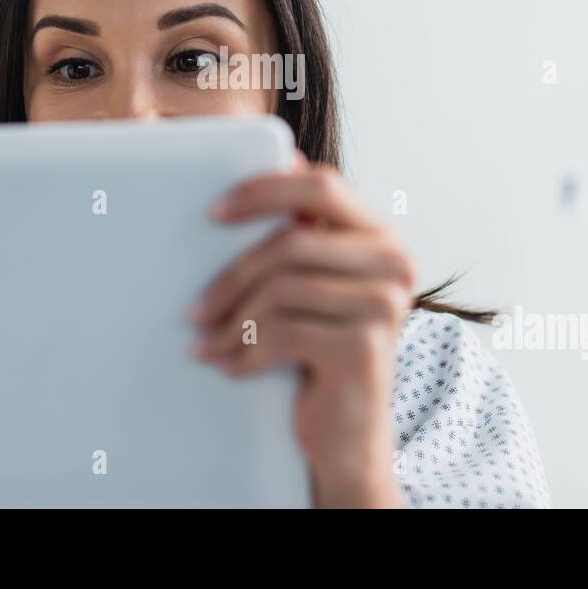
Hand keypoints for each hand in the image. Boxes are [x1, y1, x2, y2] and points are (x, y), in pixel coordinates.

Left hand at [190, 153, 413, 506]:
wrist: (347, 435)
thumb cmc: (319, 350)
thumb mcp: (311, 286)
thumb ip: (305, 230)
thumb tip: (284, 154)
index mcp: (380, 234)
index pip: (320, 186)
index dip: (263, 190)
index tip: (213, 212)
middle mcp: (395, 263)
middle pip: (291, 242)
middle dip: (231, 273)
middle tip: (193, 307)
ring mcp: (385, 306)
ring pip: (282, 288)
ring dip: (232, 320)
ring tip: (206, 341)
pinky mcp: (365, 349)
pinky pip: (284, 332)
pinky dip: (246, 351)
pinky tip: (229, 365)